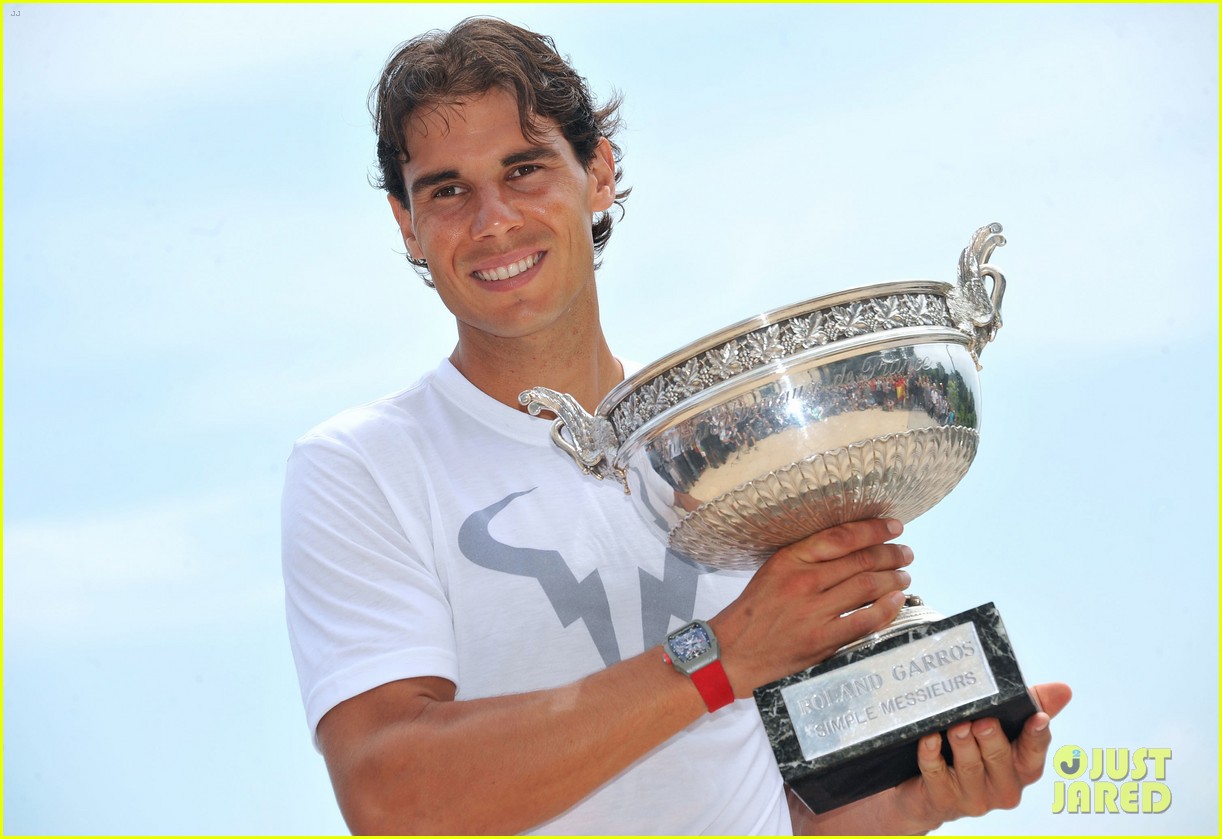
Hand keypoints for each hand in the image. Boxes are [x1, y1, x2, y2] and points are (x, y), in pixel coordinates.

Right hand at [711, 518, 912, 694]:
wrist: (733, 652)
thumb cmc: (755, 610)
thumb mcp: (773, 571)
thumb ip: (806, 558)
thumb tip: (850, 548)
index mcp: (789, 559)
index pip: (841, 537)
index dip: (873, 530)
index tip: (894, 528)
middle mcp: (803, 581)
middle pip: (860, 561)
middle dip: (890, 555)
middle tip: (905, 554)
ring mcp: (813, 612)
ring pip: (867, 587)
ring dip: (893, 579)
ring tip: (904, 576)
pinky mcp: (821, 640)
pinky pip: (864, 621)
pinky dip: (887, 609)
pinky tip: (897, 600)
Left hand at [897, 682, 1072, 831]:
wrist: (926, 791)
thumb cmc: (969, 752)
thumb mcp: (1001, 728)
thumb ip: (1028, 706)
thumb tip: (1062, 690)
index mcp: (1021, 768)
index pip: (1034, 752)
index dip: (1037, 735)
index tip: (1039, 718)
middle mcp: (1002, 787)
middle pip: (1000, 758)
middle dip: (992, 738)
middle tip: (983, 720)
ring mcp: (973, 798)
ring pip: (969, 767)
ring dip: (962, 743)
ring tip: (956, 726)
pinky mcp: (943, 801)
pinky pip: (937, 774)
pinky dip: (932, 754)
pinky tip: (929, 739)